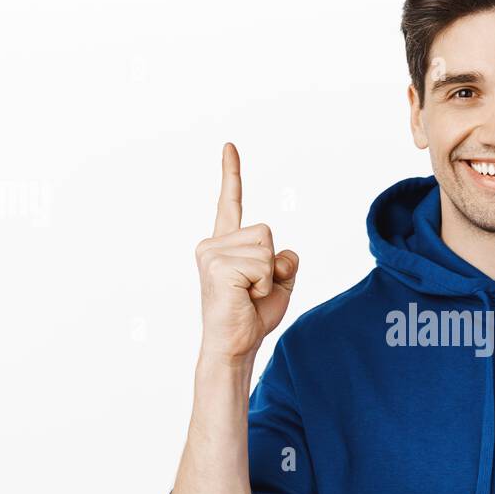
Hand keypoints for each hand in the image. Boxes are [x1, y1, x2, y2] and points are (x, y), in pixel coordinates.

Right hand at [195, 143, 298, 363]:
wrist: (235, 347)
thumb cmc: (252, 318)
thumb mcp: (279, 283)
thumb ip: (283, 261)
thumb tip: (281, 253)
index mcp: (225, 244)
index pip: (230, 204)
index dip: (232, 175)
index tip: (230, 147)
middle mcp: (212, 244)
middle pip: (266, 232)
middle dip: (273, 264)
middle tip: (253, 292)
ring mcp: (211, 253)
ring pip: (266, 247)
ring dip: (268, 277)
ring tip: (248, 296)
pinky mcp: (218, 266)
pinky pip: (263, 264)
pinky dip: (264, 285)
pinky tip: (245, 298)